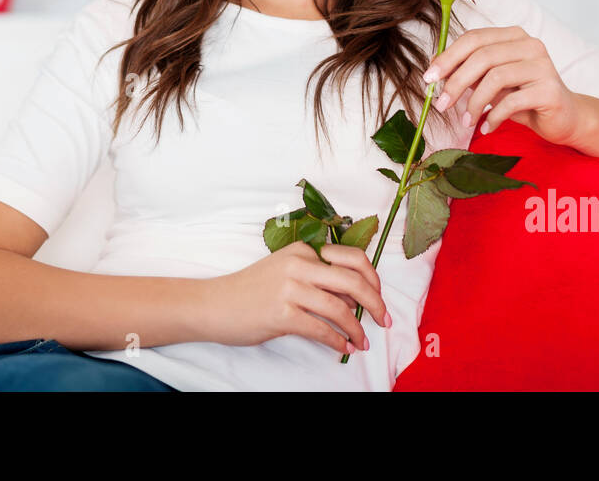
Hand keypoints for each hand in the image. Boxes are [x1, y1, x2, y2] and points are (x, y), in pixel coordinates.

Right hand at [205, 241, 391, 356]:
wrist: (214, 304)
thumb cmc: (251, 291)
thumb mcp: (287, 273)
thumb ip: (319, 279)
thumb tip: (354, 297)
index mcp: (303, 250)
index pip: (353, 257)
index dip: (374, 279)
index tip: (379, 297)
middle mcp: (299, 264)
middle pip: (353, 281)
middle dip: (375, 304)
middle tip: (384, 321)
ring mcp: (289, 288)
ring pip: (340, 309)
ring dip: (357, 329)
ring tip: (362, 342)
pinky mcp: (281, 313)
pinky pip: (321, 329)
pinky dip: (338, 342)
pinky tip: (344, 348)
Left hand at [424, 25, 585, 146]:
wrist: (564, 118)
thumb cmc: (523, 98)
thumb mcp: (491, 82)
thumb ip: (468, 71)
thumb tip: (433, 64)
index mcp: (513, 36)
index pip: (474, 38)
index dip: (448, 57)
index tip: (429, 77)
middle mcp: (530, 45)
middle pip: (482, 56)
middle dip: (456, 82)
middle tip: (441, 103)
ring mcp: (543, 66)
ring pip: (496, 77)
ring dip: (475, 102)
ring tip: (466, 121)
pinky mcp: (550, 90)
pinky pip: (512, 101)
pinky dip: (494, 116)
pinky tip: (487, 127)